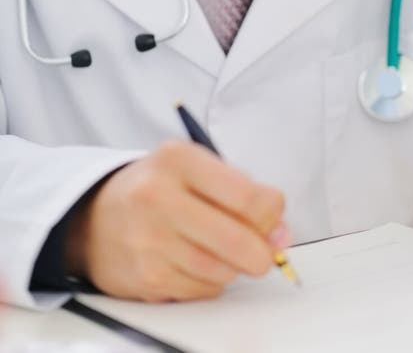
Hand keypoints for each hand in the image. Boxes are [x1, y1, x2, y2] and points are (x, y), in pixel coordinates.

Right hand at [66, 141, 287, 300]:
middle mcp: (158, 197)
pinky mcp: (146, 279)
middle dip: (263, 251)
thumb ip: (240, 191)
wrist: (96, 219)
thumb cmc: (160, 188)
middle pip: (237, 239)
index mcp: (177, 159)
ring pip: (222, 270)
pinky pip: (203, 290)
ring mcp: (149, 241)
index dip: (272, 212)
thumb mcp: (195, 168)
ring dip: (236, 266)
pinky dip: (213, 281)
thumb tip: (280, 234)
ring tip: (224, 248)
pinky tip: (198, 262)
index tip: (274, 216)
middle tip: (265, 250)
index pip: (245, 194)